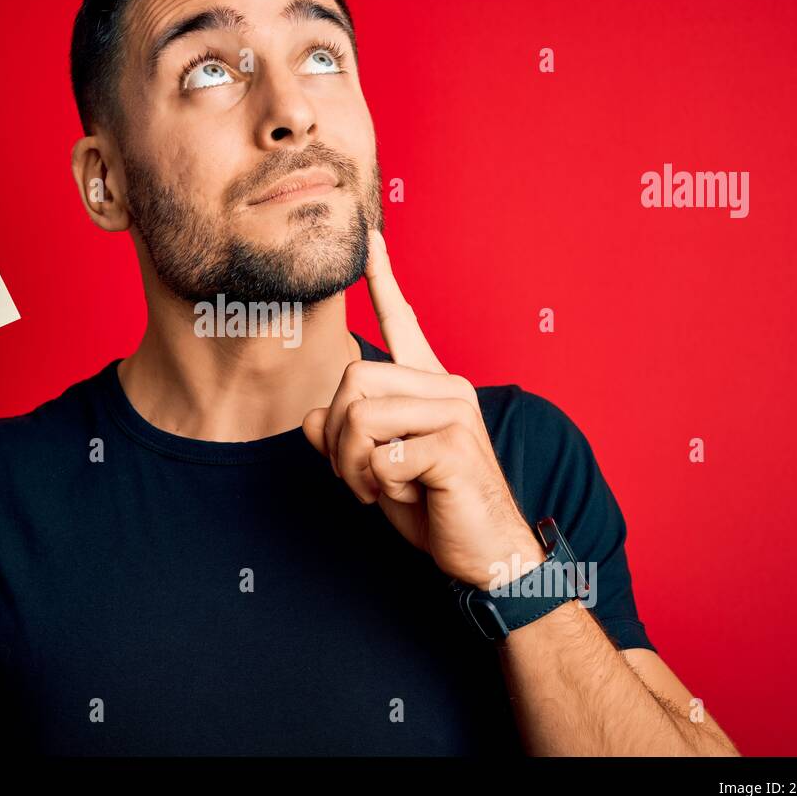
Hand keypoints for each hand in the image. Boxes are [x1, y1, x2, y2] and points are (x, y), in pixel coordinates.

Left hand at [303, 230, 544, 587]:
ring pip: (359, 415)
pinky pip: (380, 456)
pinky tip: (409, 497)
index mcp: (431, 387)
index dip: (383, 281)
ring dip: (353, 466)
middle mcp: (446, 387)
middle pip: (351, 379)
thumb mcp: (380, 473)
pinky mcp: (453, 444)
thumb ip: (347, 441)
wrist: (489, 556)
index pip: (403, 323)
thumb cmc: (437, 510)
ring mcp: (453, 412)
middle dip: (335, 437)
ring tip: (379, 490)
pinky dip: (379, 487)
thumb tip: (307, 419)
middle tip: (356, 478)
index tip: (368, 239)